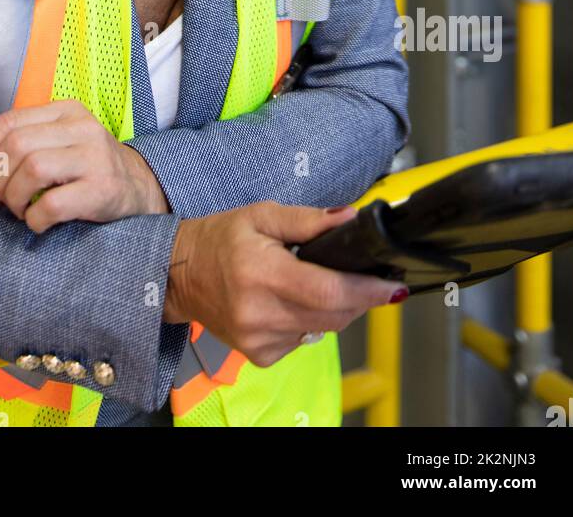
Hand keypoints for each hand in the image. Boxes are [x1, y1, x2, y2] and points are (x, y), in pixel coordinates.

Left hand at [0, 99, 169, 231]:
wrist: (140, 191)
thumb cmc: (85, 172)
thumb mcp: (53, 151)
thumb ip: (14, 156)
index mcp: (64, 111)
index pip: (8, 122)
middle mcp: (82, 127)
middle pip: (16, 146)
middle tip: (3, 200)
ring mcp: (95, 156)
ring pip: (32, 169)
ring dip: (15, 199)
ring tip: (22, 211)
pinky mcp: (104, 188)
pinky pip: (52, 203)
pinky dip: (35, 219)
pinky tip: (40, 223)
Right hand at [163, 202, 404, 366]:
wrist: (179, 275)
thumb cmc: (219, 239)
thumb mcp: (261, 215)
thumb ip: (308, 220)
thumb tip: (350, 218)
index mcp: (262, 274)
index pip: (328, 292)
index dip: (367, 290)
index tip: (393, 285)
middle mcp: (260, 314)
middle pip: (334, 315)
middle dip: (359, 297)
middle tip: (368, 277)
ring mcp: (259, 341)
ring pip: (324, 330)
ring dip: (336, 309)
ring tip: (325, 282)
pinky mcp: (260, 356)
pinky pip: (305, 340)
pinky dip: (312, 322)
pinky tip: (295, 302)